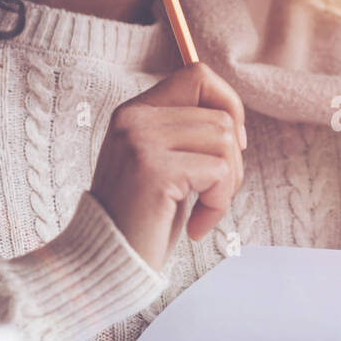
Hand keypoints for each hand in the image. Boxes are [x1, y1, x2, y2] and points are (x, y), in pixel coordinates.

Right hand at [89, 63, 245, 271]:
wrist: (105, 264)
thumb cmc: (143, 219)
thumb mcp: (164, 165)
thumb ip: (187, 134)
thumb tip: (235, 120)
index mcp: (135, 112)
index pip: (198, 76)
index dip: (228, 105)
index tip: (230, 146)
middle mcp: (134, 118)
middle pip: (221, 117)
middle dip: (233, 163)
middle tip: (213, 196)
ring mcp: (140, 141)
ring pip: (224, 142)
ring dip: (227, 185)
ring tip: (203, 211)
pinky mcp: (153, 169)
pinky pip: (217, 172)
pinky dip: (218, 204)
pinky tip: (196, 225)